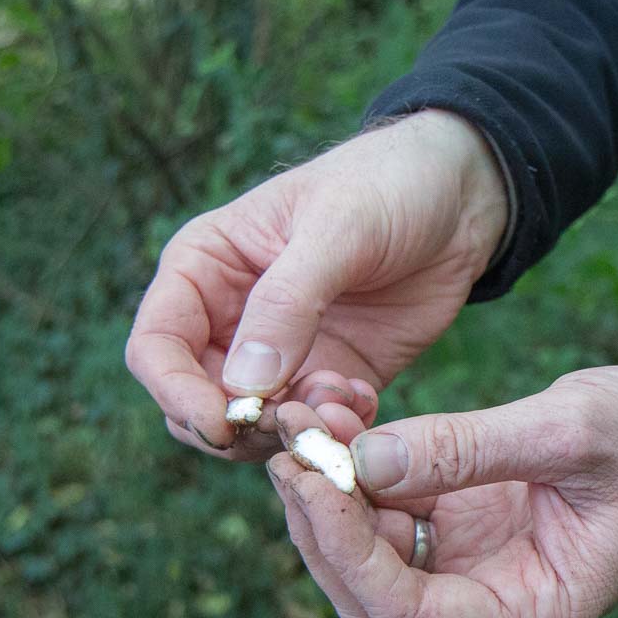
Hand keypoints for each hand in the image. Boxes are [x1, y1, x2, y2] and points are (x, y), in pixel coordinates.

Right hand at [125, 110, 508, 458]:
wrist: (461, 197)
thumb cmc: (388, 186)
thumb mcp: (338, 228)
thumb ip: (288, 302)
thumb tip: (243, 383)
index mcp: (205, 268)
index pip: (156, 347)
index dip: (175, 393)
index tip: (221, 422)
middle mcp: (230, 319)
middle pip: (194, 403)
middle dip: (236, 427)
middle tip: (293, 423)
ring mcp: (281, 355)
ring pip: (252, 428)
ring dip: (291, 432)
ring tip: (343, 400)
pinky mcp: (331, 378)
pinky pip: (312, 428)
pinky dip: (333, 432)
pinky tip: (365, 400)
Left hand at [264, 339, 617, 617]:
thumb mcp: (571, 430)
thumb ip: (467, 447)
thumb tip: (362, 459)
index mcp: (530, 613)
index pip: (407, 613)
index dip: (346, 551)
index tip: (310, 477)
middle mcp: (493, 604)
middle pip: (371, 594)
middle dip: (322, 524)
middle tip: (287, 443)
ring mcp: (476, 567)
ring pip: (369, 554)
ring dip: (330, 492)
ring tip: (306, 416)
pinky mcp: (466, 524)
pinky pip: (391, 510)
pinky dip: (359, 468)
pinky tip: (340, 414)